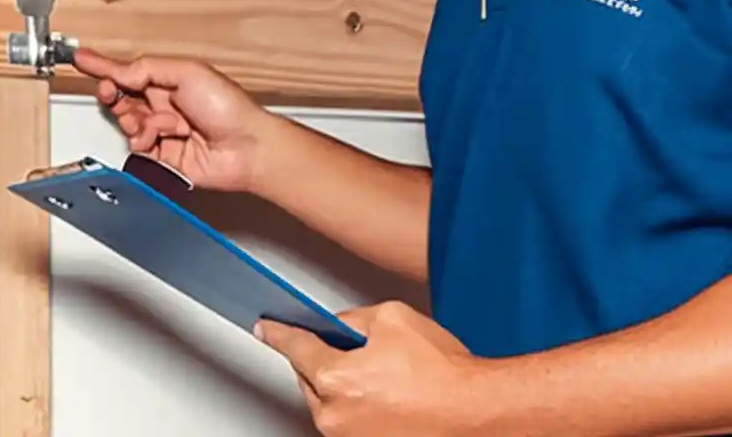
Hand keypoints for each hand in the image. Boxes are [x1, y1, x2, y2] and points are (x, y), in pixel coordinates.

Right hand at [72, 48, 274, 192]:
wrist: (246, 148)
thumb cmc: (230, 108)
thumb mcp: (187, 72)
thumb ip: (147, 68)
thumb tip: (120, 69)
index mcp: (170, 81)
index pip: (129, 71)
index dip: (104, 66)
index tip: (82, 59)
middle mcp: (164, 105)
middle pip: (122, 98)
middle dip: (114, 95)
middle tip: (110, 91)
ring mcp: (163, 132)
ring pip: (127, 124)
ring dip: (136, 121)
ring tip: (158, 122)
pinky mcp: (162, 157)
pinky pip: (137, 148)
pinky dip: (144, 142)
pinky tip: (159, 138)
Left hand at [258, 302, 494, 435]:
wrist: (478, 411)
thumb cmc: (443, 371)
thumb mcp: (391, 319)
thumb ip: (352, 319)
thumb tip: (336, 325)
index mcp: (333, 377)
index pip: (293, 346)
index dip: (277, 331)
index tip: (265, 327)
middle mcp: (334, 413)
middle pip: (307, 375)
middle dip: (321, 357)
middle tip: (354, 348)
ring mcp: (349, 436)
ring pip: (326, 400)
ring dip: (340, 384)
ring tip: (383, 374)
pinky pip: (348, 418)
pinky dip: (357, 404)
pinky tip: (387, 393)